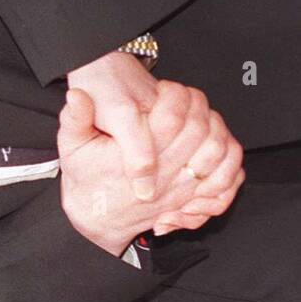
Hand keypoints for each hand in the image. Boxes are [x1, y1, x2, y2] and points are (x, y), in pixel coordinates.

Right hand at [57, 80, 244, 255]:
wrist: (97, 214)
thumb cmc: (86, 177)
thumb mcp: (72, 146)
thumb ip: (74, 119)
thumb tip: (76, 96)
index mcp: (135, 159)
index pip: (171, 119)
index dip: (174, 95)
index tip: (165, 87)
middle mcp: (164, 175)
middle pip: (199, 130)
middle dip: (197, 105)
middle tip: (185, 95)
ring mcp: (182, 188)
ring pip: (216, 149)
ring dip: (214, 125)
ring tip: (198, 113)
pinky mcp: (193, 196)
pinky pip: (226, 175)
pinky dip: (228, 154)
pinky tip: (214, 137)